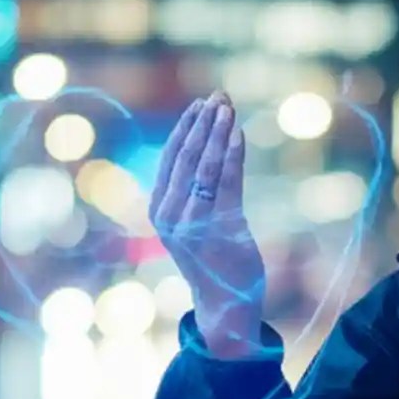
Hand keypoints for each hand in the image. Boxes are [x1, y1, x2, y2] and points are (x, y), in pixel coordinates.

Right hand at [150, 91, 265, 352]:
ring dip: (218, 131)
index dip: (186, 128)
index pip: (171, 159)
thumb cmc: (211, 259)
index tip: (201, 104)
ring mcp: (195, 222)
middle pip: (187, 156)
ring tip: (228, 106)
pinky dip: (232, 153)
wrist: (224, 302)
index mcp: (160, 211)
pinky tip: (238, 133)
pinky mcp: (222, 227)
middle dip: (203, 122)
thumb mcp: (191, 223)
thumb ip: (189, 193)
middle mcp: (171, 215)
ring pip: (206, 165)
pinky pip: (227, 182)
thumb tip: (202, 150)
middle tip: (218, 96)